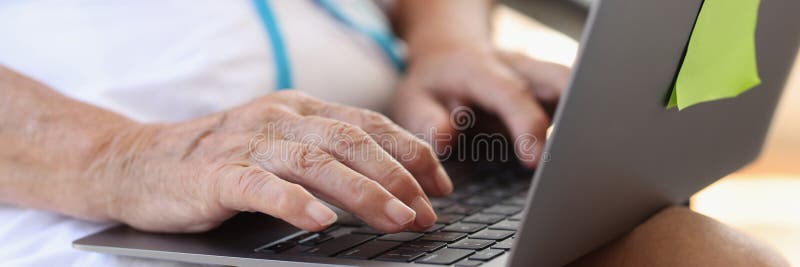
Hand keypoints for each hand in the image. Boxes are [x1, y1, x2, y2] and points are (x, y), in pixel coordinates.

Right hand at [90, 91, 450, 232]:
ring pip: (316, 161)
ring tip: (396, 218)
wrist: (139, 162)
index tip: (441, 184)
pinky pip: (261, 186)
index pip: (368, 125)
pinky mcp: (217, 173)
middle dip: (398, 177)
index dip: (411, 153)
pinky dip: (294, 202)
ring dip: (362, 191)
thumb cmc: (220, 160)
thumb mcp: (280, 145)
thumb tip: (390, 183)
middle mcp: (280, 118)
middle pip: (351, 142)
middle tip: (427, 212)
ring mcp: (248, 144)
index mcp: (300, 109)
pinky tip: (320, 222)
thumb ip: (327, 153)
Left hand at [392, 46, 569, 167]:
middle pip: (562, 79)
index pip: (512, 94)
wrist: (448, 56)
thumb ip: (427, 120)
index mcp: (482, 71)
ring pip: (577, 89)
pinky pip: (575, 103)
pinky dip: (580, 126)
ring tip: (581, 158)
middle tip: (577, 154)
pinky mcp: (550, 92)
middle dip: (577, 112)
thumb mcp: (413, 100)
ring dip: (583, 121)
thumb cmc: (433, 84)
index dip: (526, 125)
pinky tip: (577, 153)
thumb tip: (447, 139)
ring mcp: (539, 78)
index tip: (534, 159)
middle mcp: (518, 69)